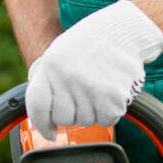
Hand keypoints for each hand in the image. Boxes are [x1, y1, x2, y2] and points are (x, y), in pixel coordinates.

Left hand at [25, 0, 162, 140]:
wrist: (124, 30)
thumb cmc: (91, 43)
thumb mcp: (60, 54)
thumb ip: (49, 81)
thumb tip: (45, 115)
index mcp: (51, 66)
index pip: (38, 106)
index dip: (43, 124)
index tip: (50, 133)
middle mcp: (68, 77)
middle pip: (64, 118)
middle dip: (74, 113)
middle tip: (85, 95)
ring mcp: (90, 88)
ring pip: (87, 121)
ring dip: (94, 111)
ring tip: (100, 87)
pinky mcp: (113, 96)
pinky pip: (107, 119)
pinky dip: (111, 111)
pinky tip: (112, 92)